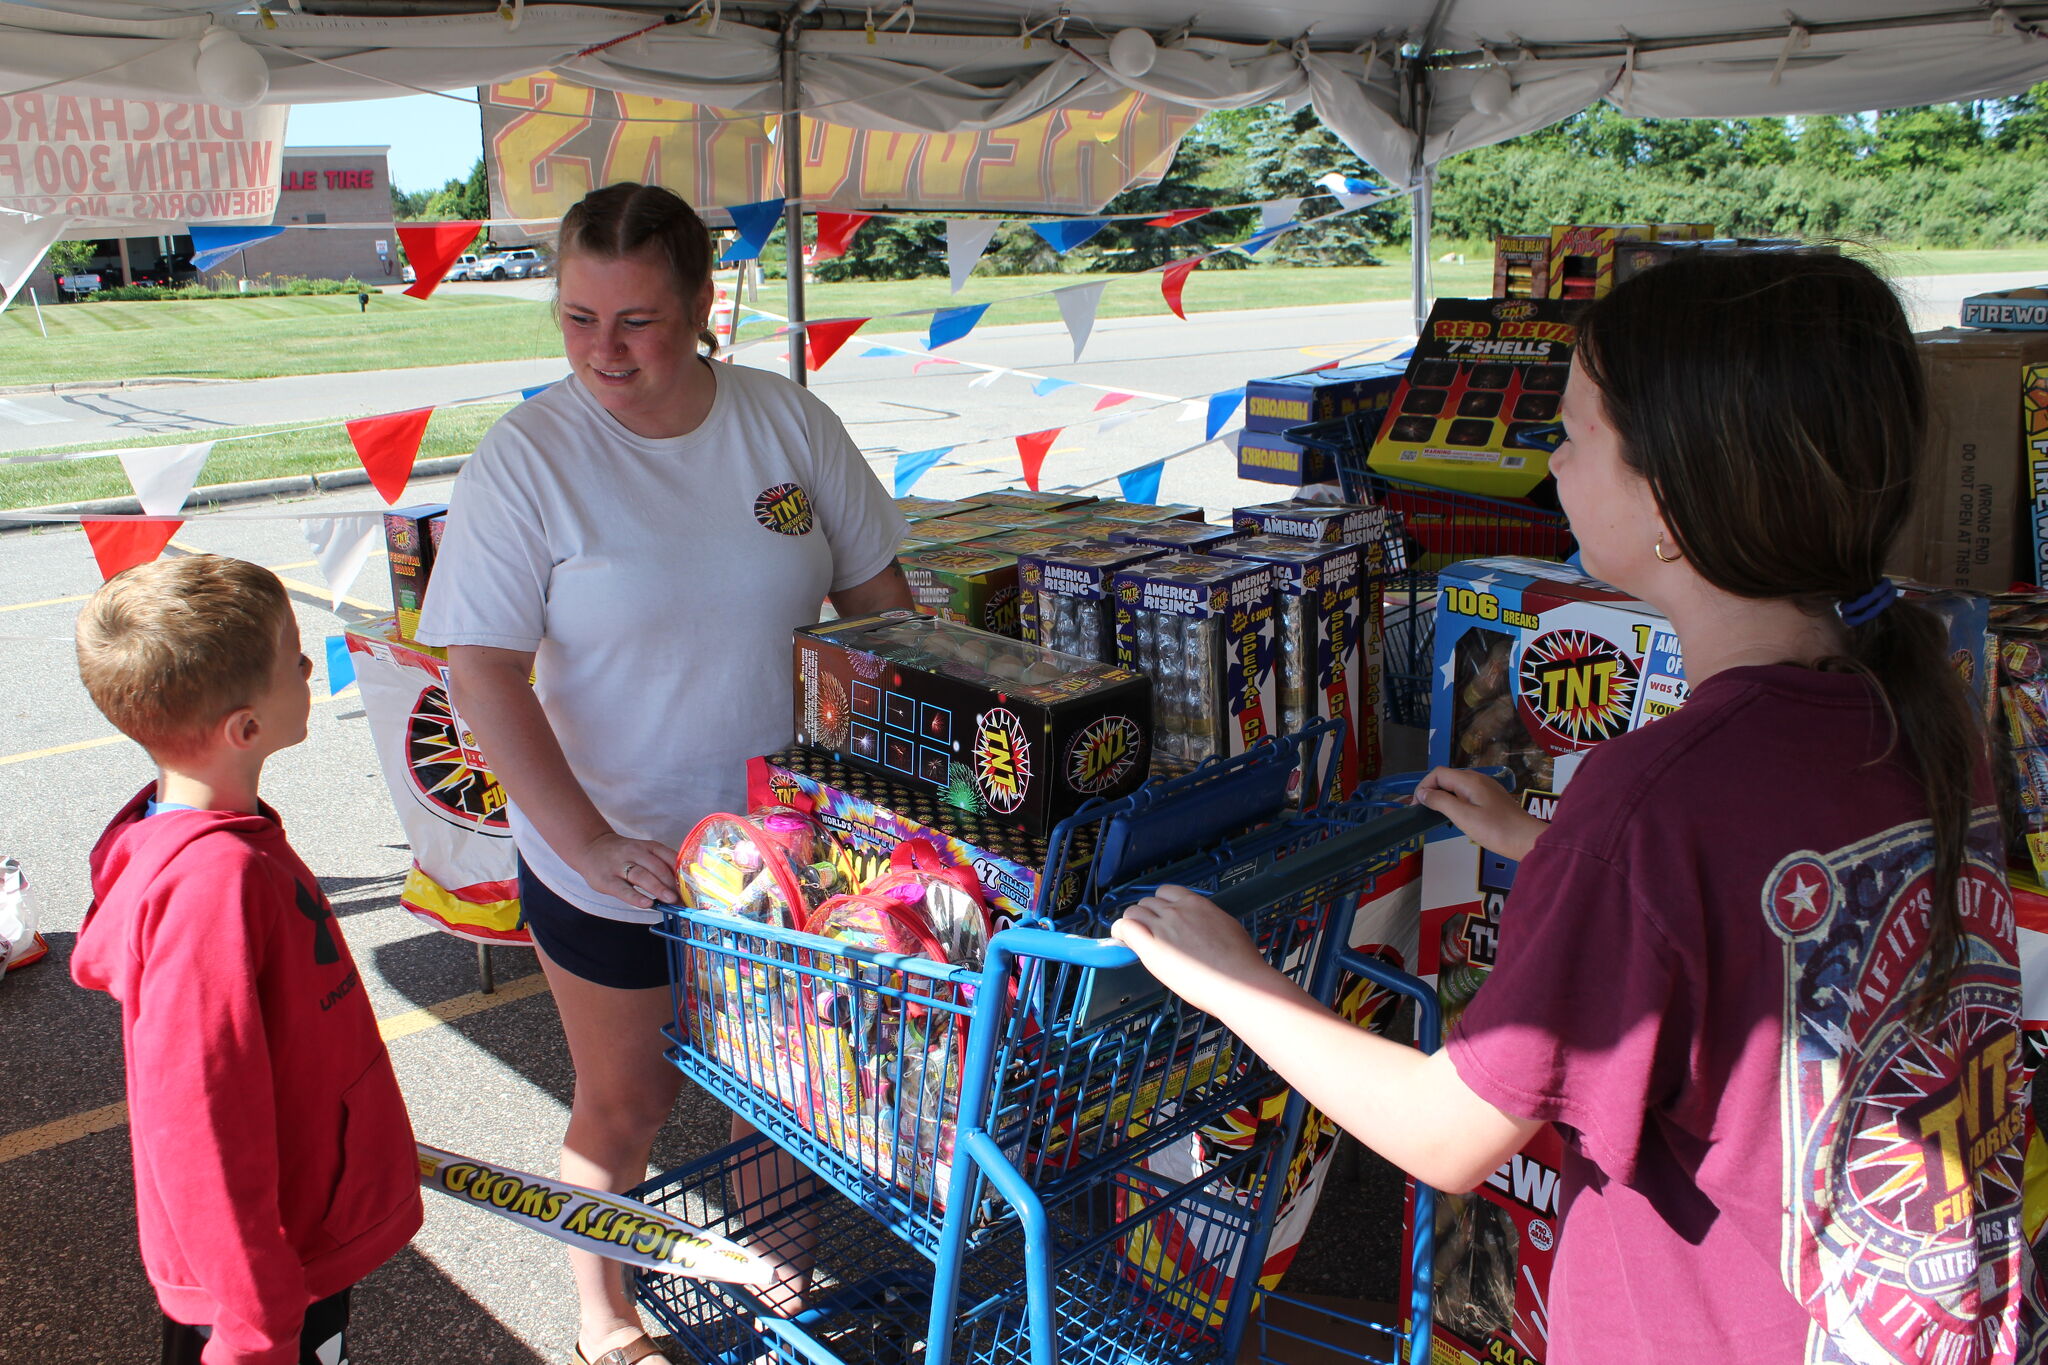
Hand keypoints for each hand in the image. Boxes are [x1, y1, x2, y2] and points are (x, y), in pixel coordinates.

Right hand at [571, 831, 680, 909]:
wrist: (591, 847)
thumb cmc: (623, 855)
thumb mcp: (643, 852)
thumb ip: (660, 865)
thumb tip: (682, 887)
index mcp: (648, 846)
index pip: (669, 857)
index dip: (682, 873)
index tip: (692, 887)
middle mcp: (634, 853)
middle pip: (657, 867)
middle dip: (672, 883)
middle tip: (683, 898)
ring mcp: (619, 865)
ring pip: (642, 875)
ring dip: (658, 888)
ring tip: (670, 900)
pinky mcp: (606, 879)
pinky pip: (622, 889)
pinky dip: (635, 897)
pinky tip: (647, 903)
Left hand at [1109, 884, 1282, 1015]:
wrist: (1239, 981)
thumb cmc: (1240, 962)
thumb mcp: (1227, 927)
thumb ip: (1206, 922)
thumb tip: (1200, 927)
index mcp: (1197, 904)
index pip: (1166, 892)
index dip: (1160, 905)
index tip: (1160, 917)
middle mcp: (1178, 911)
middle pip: (1147, 903)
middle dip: (1146, 917)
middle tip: (1149, 934)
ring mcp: (1164, 927)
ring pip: (1133, 912)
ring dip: (1132, 924)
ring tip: (1134, 939)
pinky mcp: (1153, 948)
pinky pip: (1126, 928)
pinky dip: (1120, 932)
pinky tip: (1122, 941)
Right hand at [1414, 766, 1546, 862]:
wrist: (1527, 840)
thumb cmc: (1496, 830)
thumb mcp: (1463, 817)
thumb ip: (1441, 802)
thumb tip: (1423, 793)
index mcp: (1469, 780)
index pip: (1437, 773)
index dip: (1423, 787)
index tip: (1418, 806)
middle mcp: (1478, 779)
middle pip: (1447, 778)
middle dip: (1432, 792)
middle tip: (1425, 813)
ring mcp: (1486, 788)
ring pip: (1456, 786)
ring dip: (1444, 798)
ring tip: (1439, 816)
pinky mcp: (1492, 799)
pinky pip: (1467, 794)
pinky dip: (1456, 802)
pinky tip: (1458, 818)